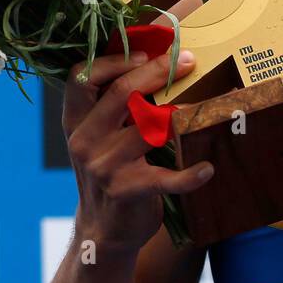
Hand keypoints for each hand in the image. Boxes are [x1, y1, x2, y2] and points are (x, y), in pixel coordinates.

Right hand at [63, 48, 213, 252]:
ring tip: (204, 108)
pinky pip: (166, 178)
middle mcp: (85, 140)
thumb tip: (157, 60)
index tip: (147, 53)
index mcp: (76, 121)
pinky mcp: (127, 191)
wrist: (103, 229)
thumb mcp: (100, 137)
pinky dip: (190, 174)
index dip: (114, 59)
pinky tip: (207, 169)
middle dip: (158, 71)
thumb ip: (115, 106)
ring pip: (148, 128)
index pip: (81, 77)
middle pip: (120, 92)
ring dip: (181, 116)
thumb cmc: (111, 171)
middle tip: (187, 61)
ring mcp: (104, 166)